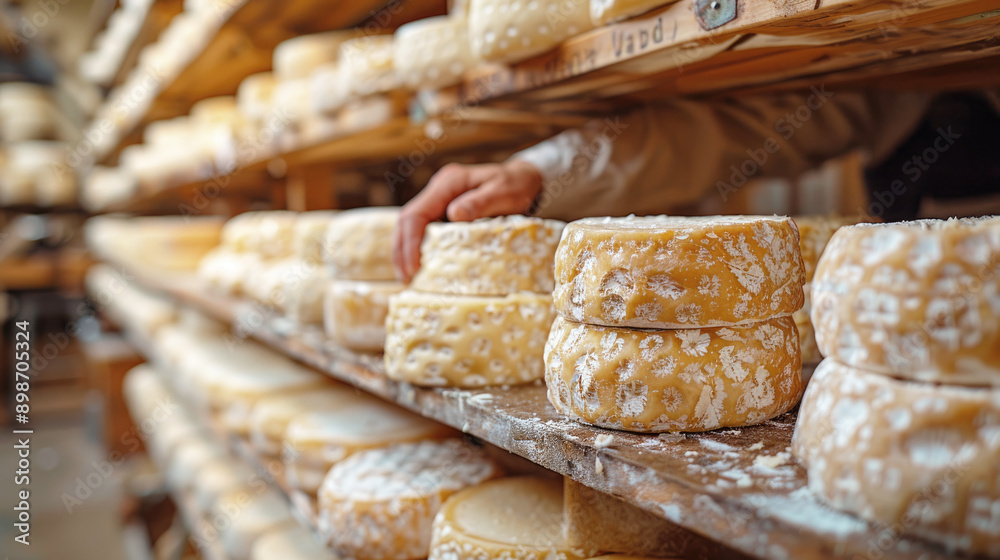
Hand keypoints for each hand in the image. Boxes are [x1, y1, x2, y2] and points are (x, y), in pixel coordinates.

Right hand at [394, 160, 543, 282]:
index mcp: (449, 183)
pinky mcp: (443, 211)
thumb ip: (480, 202)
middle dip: (402, 250)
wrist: (525, 179)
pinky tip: (418, 268)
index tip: (413, 266)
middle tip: (406, 278)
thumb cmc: (516, 185)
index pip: (417, 213)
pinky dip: (417, 249)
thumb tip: (454, 215)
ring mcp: (439, 200)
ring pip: (410, 226)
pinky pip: (423, 230)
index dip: (411, 241)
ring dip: (405, 251)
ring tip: (407, 278)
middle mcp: (439, 190)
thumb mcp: (503, 192)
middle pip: (406, 219)